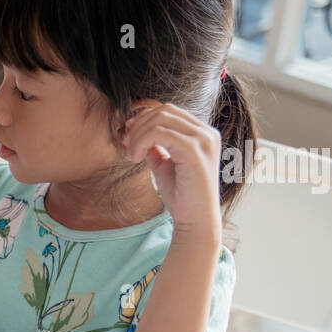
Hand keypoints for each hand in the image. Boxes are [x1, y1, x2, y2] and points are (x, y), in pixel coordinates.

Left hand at [122, 101, 221, 238]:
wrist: (195, 221)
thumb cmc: (181, 196)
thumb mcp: (164, 165)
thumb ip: (155, 147)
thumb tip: (136, 133)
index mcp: (202, 133)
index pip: (169, 111)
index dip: (144, 118)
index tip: (127, 135)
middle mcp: (207, 133)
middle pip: (164, 111)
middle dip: (138, 124)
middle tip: (125, 142)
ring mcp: (204, 140)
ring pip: (161, 119)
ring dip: (138, 134)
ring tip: (130, 154)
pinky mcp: (195, 151)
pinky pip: (161, 134)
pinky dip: (142, 142)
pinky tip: (135, 158)